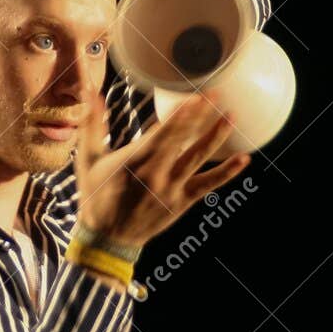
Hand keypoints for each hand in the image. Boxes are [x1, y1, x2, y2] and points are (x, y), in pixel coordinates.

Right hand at [73, 89, 251, 249]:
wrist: (107, 238)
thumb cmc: (96, 196)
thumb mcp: (88, 159)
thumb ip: (92, 125)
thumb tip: (91, 92)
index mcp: (135, 160)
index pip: (164, 131)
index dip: (183, 113)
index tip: (196, 95)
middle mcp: (156, 174)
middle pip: (184, 140)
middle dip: (201, 116)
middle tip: (218, 94)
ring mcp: (172, 189)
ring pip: (199, 158)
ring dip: (216, 137)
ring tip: (232, 117)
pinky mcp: (182, 202)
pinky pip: (208, 185)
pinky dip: (227, 173)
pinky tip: (244, 160)